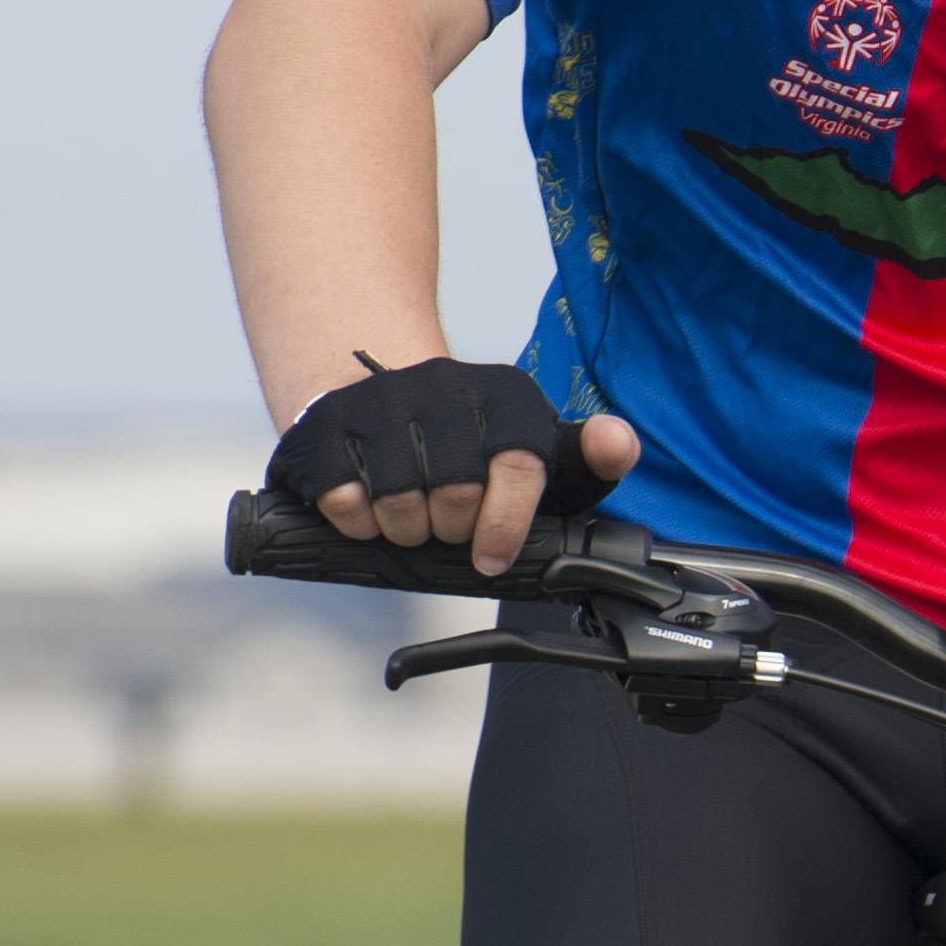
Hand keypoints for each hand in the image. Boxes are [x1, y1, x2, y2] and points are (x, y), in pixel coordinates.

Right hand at [268, 354, 638, 573]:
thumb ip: (589, 459)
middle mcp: (443, 386)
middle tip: (446, 525)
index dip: (505, 525)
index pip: (517, 466)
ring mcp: (381, 399)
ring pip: (399, 502)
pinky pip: (345, 500)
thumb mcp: (540, 449)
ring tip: (411, 516)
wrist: (376, 390)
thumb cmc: (468, 440)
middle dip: (451, 529)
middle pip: (454, 496)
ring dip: (405, 530)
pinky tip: (369, 505)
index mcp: (506, 397)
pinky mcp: (328, 422)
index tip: (491, 559)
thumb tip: (617, 443)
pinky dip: (358, 522)